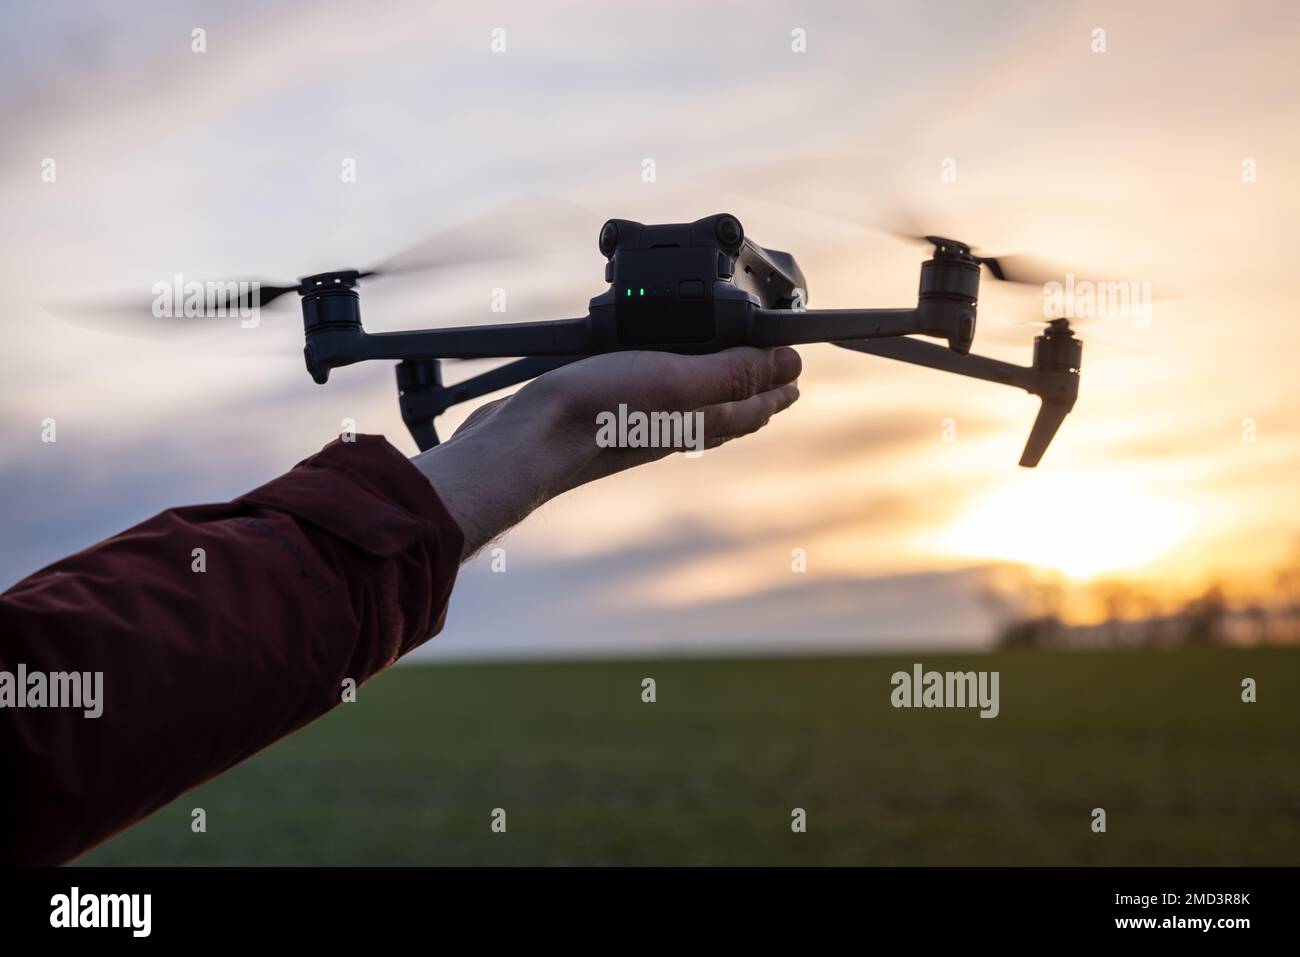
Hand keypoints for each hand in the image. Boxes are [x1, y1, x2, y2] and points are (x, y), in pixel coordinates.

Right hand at [414, 346, 800, 557]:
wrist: (522, 444)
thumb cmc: (597, 414)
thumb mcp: (673, 380)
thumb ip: (729, 372)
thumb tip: (788, 365)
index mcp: (694, 420)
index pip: (750, 408)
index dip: (777, 388)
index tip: (796, 372)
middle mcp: (670, 426)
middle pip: (723, 411)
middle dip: (751, 393)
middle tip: (771, 378)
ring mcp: (636, 422)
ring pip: (687, 407)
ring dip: (712, 391)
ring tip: (723, 377)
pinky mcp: (603, 412)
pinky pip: (649, 399)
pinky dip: (666, 386)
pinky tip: (650, 378)